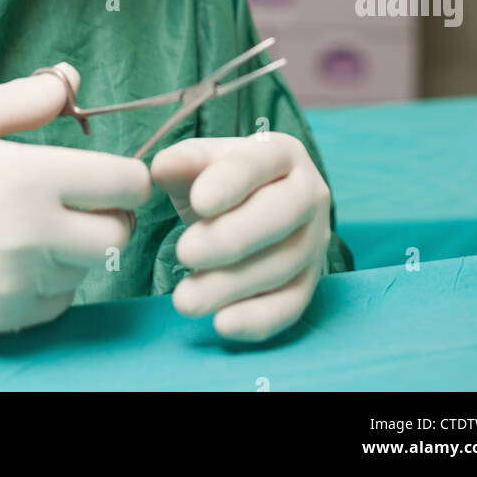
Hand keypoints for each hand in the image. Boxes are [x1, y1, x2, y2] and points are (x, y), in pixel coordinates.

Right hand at [0, 64, 151, 334]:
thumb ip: (31, 96)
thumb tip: (75, 80)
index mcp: (30, 177)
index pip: (125, 184)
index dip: (127, 174)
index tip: (109, 171)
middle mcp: (31, 237)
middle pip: (118, 234)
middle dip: (111, 213)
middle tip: (82, 199)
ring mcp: (16, 283)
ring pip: (88, 269)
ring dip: (79, 248)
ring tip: (41, 224)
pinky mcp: (1, 316)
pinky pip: (57, 301)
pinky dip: (52, 281)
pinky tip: (20, 256)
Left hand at [150, 134, 329, 340]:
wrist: (253, 207)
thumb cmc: (221, 181)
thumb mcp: (201, 164)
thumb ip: (184, 162)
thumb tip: (160, 167)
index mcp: (282, 152)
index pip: (258, 164)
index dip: (230, 183)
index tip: (199, 201)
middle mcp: (309, 193)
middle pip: (279, 215)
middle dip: (230, 238)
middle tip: (185, 253)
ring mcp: (315, 240)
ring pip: (282, 265)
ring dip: (232, 285)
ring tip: (185, 299)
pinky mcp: (311, 281)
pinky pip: (291, 305)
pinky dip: (258, 319)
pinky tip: (221, 324)